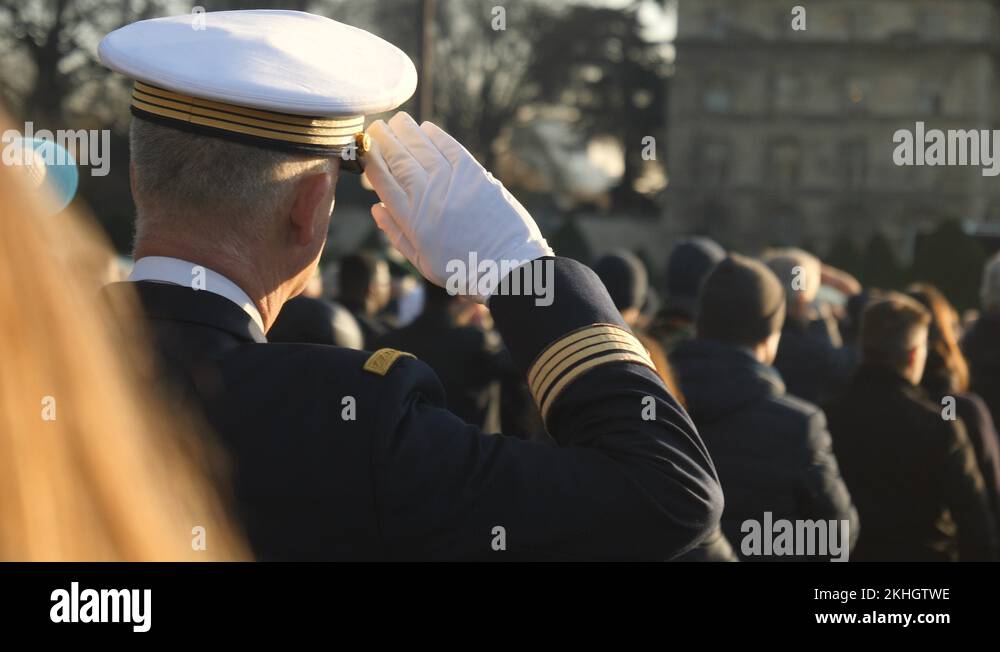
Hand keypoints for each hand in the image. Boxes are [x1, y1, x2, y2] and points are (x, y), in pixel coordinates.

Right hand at [364, 112, 552, 302]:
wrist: (506, 267)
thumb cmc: (463, 269)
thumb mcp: (422, 262)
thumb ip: (396, 234)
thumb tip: (376, 208)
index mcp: (410, 218)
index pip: (381, 180)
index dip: (370, 159)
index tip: (364, 147)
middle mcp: (426, 195)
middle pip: (398, 158)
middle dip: (383, 139)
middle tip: (376, 127)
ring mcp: (450, 181)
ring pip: (420, 147)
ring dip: (406, 131)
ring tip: (397, 121)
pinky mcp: (474, 174)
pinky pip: (450, 147)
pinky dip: (436, 136)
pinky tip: (427, 129)